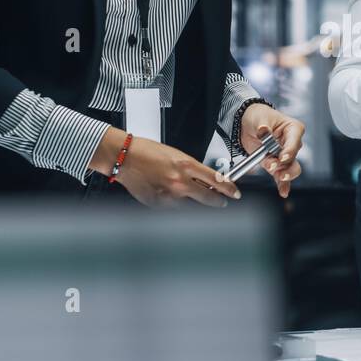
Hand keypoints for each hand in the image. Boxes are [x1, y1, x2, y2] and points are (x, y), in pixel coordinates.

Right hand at [89, 127, 239, 207]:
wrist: (125, 157)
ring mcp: (169, 195)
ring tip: (187, 194)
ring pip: (192, 205)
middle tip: (222, 201)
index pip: (216, 180)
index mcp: (186, 165)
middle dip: (218, 201)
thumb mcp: (176, 155)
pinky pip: (175, 208)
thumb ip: (192, 169)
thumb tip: (206, 180)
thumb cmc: (147, 152)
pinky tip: (171, 195)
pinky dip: (178, 204)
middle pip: (209, 198)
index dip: (229, 189)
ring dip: (195, 202)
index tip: (234, 193)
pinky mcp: (159, 204)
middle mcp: (179, 181)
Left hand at [239, 103, 304, 197]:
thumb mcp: (260, 118)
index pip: (294, 141)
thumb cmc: (258, 116)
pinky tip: (283, 191)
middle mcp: (291, 143)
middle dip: (286, 165)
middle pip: (294, 157)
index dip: (289, 150)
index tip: (282, 157)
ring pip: (290, 168)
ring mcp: (284, 155)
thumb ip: (263, 128)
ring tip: (277, 176)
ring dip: (284, 174)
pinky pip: (281, 176)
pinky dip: (282, 184)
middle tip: (277, 168)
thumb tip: (264, 131)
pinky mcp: (276, 164)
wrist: (246, 122)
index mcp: (293, 129)